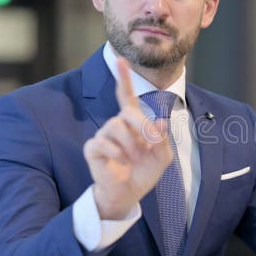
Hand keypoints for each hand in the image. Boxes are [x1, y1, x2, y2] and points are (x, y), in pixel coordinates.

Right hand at [84, 58, 172, 218]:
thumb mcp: (162, 157)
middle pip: (128, 112)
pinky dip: (116, 152)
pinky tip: (122, 161)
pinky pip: (102, 142)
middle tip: (149, 145)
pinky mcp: (93, 149)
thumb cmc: (144, 172)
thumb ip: (163, 139)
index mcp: (133, 123)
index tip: (121, 60)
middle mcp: (116, 125)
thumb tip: (162, 121)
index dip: (123, 78)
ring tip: (134, 157)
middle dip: (142, 126)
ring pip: (115, 126)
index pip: (127, 96)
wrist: (128, 194)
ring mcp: (103, 136)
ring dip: (131, 143)